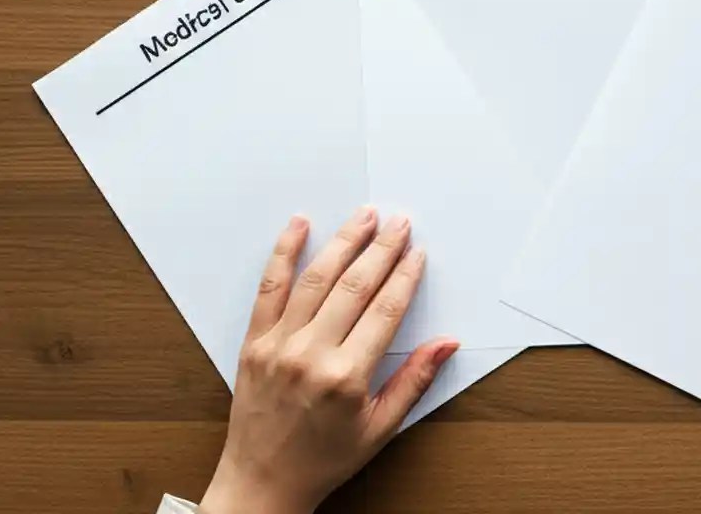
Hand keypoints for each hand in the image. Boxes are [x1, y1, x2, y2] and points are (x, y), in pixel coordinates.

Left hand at [199, 207, 458, 513]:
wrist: (262, 483)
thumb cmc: (323, 460)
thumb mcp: (380, 428)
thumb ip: (413, 380)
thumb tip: (446, 344)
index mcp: (347, 378)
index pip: (385, 311)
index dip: (405, 277)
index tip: (417, 253)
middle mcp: (311, 355)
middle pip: (354, 287)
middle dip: (381, 249)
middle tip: (399, 222)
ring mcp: (279, 345)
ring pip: (316, 279)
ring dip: (343, 242)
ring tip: (364, 216)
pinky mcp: (254, 342)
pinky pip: (269, 288)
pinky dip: (284, 253)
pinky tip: (299, 226)